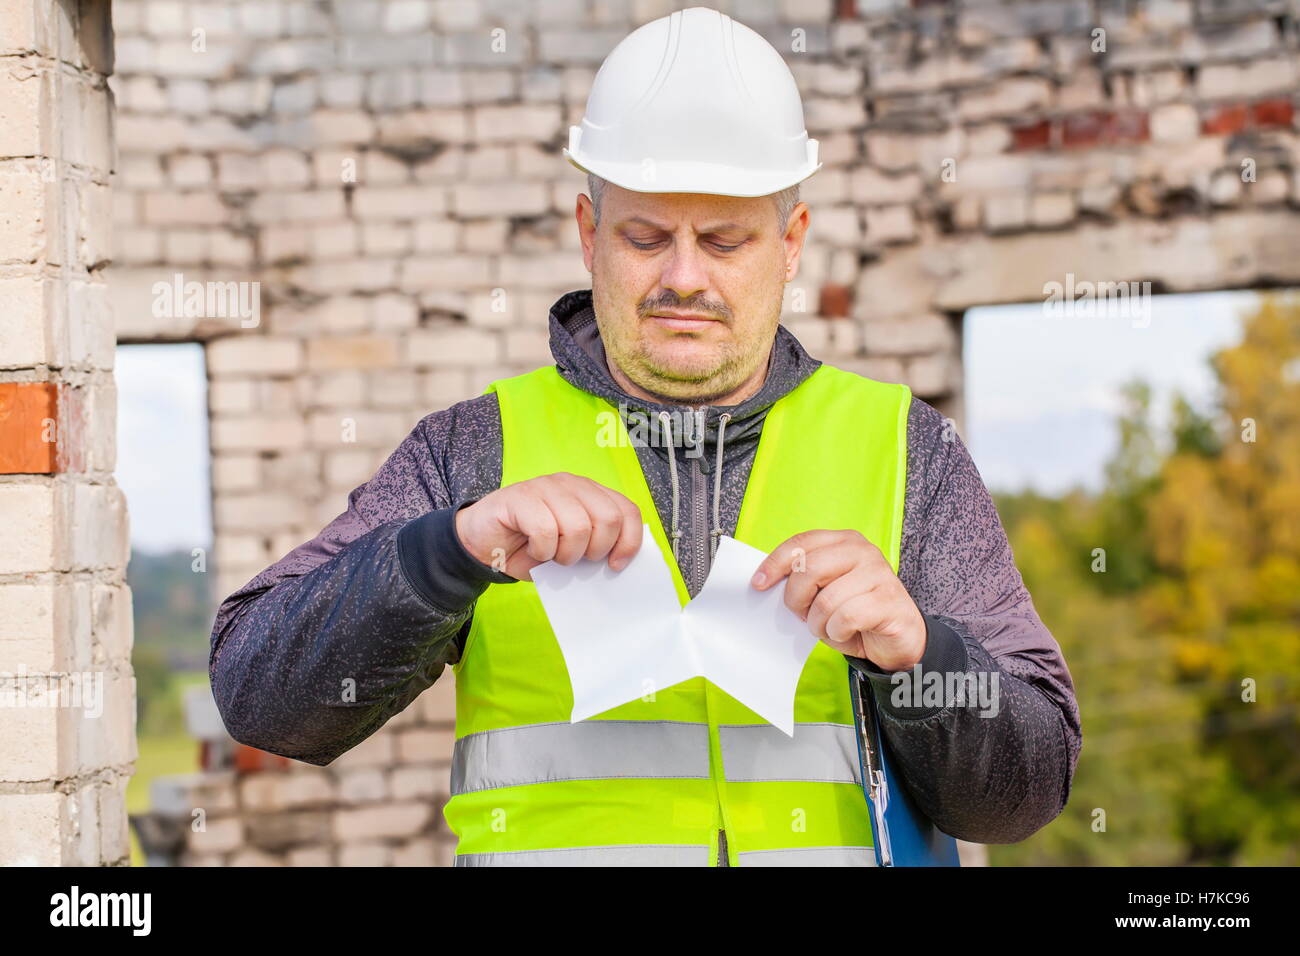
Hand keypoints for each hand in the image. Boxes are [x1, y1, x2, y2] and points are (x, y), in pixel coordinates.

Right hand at [453, 472, 642, 581]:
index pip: (627, 511)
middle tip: (575, 560)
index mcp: (590, 493)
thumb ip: (595, 546)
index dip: (628, 542)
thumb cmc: (531, 547)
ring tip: (552, 556)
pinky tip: (534, 549)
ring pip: (578, 527)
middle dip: (595, 550)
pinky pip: (546, 530)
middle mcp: (571, 484)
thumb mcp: (571, 549)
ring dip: (566, 554)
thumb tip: (618, 561)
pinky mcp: (520, 496)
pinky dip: (542, 551)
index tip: (615, 565)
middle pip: (608, 519)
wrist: (483, 545)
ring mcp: (545, 486)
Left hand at [750, 530, 925, 670]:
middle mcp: (862, 551)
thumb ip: (803, 579)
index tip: (759, 583)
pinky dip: (837, 632)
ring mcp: (879, 573)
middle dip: (797, 600)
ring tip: (828, 627)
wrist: (898, 637)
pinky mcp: (888, 600)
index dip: (775, 563)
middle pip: (809, 569)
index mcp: (843, 541)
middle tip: (803, 614)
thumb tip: (766, 581)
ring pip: (826, 600)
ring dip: (819, 623)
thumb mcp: (824, 590)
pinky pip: (846, 618)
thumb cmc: (854, 612)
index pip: (801, 543)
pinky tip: (846, 632)